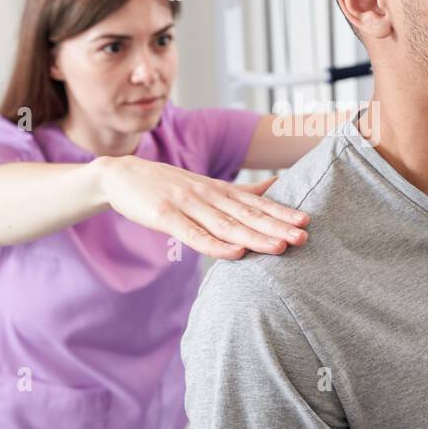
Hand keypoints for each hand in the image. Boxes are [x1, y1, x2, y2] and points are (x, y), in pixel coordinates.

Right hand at [100, 156, 309, 259]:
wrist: (121, 175)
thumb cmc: (168, 185)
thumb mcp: (207, 185)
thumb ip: (241, 191)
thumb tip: (278, 184)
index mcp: (219, 190)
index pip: (255, 203)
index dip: (281, 212)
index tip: (306, 220)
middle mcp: (207, 195)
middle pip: (247, 214)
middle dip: (276, 226)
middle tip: (304, 236)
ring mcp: (186, 205)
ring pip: (226, 225)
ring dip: (254, 236)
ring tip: (280, 247)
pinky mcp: (165, 217)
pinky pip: (194, 234)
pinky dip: (215, 245)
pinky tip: (235, 253)